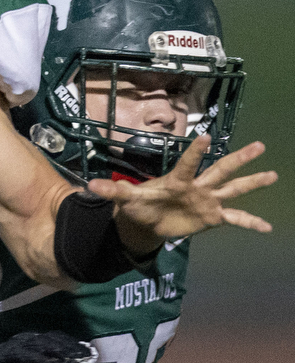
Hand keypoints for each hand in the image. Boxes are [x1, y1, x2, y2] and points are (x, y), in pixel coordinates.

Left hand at [88, 135, 276, 252]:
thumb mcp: (125, 198)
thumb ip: (112, 190)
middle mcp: (197, 186)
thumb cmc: (139, 205)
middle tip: (259, 145)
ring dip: (252, 182)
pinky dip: (250, 222)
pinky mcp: (212, 216)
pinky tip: (268, 226)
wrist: (147, 222)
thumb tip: (90, 186)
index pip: (188, 163)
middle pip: (220, 170)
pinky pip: (235, 218)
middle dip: (239, 159)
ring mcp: (207, 200)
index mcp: (177, 179)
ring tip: (272, 175)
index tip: (206, 136)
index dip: (195, 151)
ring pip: (233, 189)